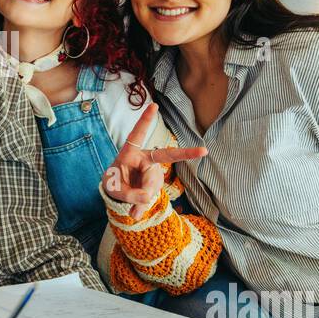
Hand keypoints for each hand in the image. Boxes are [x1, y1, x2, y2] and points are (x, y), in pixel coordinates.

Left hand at [102, 103, 206, 218]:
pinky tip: (135, 211)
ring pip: (152, 185)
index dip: (146, 120)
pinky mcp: (155, 183)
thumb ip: (129, 193)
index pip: (138, 135)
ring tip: (129, 204)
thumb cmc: (114, 182)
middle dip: (186, 153)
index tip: (154, 106)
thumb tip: (146, 199)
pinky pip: (151, 195)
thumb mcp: (114, 187)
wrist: (116, 191)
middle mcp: (145, 159)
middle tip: (204, 151)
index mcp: (130, 152)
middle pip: (166, 156)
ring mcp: (152, 171)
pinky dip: (142, 205)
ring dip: (140, 197)